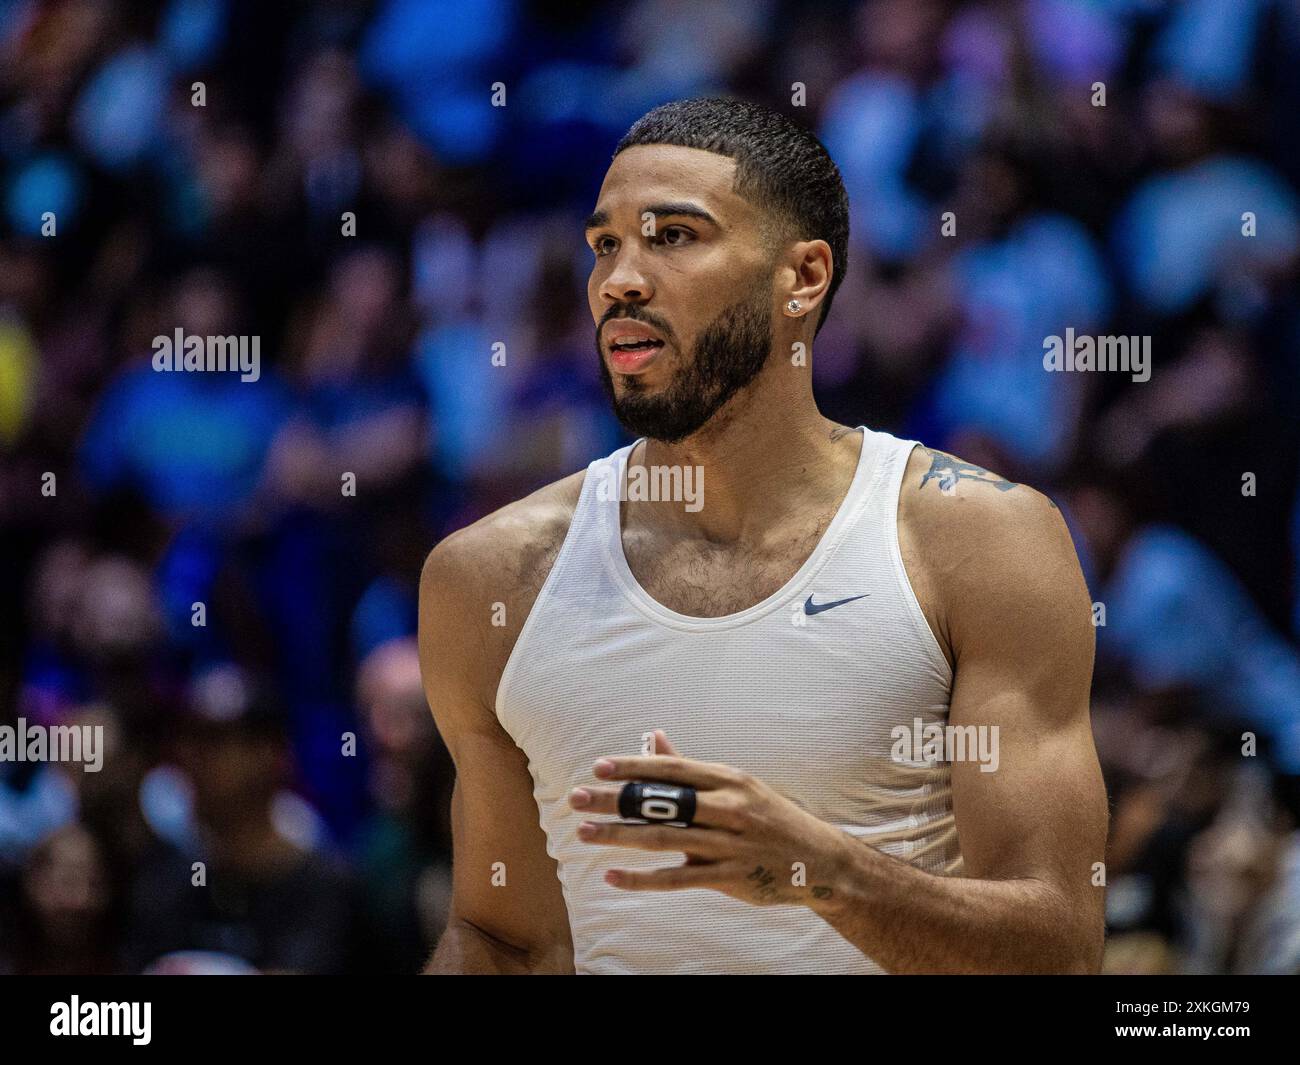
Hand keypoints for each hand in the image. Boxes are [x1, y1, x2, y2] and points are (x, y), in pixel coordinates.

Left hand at [568, 730, 852, 908]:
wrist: (820, 861)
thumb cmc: (770, 816)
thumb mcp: (737, 785)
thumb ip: (690, 767)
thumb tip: (653, 738)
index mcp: (729, 779)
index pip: (672, 770)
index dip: (633, 768)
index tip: (598, 768)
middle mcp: (729, 808)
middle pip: (662, 803)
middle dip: (616, 801)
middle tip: (576, 799)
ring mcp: (729, 845)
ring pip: (665, 840)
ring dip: (620, 837)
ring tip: (585, 834)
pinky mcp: (729, 879)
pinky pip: (678, 879)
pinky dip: (643, 879)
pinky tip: (613, 876)